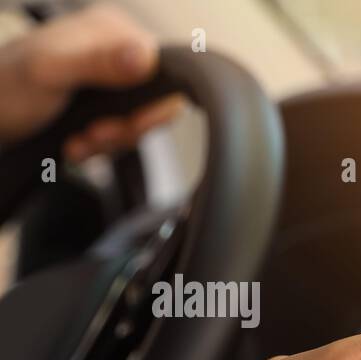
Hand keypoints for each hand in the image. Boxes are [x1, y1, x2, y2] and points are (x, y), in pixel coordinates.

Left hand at [0, 3, 182, 159]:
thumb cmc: (6, 88)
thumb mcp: (50, 72)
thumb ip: (98, 62)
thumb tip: (145, 56)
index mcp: (111, 30)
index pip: (165, 70)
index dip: (152, 106)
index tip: (126, 123)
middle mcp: (117, 52)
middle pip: (156, 102)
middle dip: (125, 129)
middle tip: (95, 134)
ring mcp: (112, 81)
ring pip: (140, 123)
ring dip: (109, 142)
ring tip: (78, 141)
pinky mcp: (105, 106)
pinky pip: (124, 134)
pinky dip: (102, 147)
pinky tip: (77, 143)